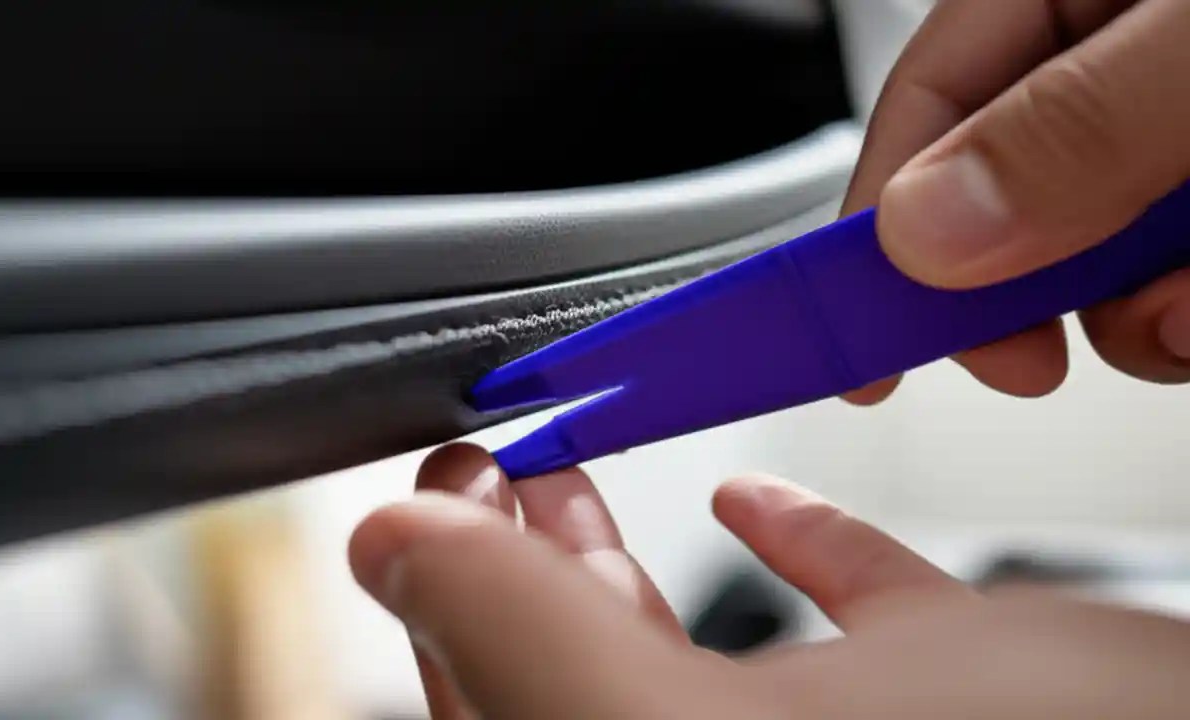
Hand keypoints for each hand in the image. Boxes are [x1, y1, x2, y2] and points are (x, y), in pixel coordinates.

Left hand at [349, 444, 1189, 718]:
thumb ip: (516, 639)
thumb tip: (384, 545)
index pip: (485, 695)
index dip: (443, 577)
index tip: (441, 477)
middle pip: (571, 677)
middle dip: (522, 559)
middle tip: (494, 465)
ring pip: (693, 658)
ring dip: (626, 560)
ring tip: (567, 480)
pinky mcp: (952, 716)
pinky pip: (850, 633)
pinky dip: (804, 556)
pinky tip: (762, 505)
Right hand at [841, 0, 1189, 405]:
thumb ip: (1074, 124)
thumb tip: (929, 228)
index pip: (932, 100)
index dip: (878, 228)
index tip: (861, 346)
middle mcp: (1118, 62)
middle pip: (1004, 194)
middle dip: (1018, 289)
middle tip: (1027, 362)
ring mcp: (1173, 133)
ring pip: (1098, 255)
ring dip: (1131, 314)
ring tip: (1187, 316)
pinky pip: (1172, 282)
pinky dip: (1185, 314)